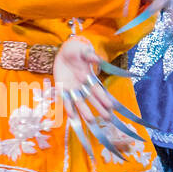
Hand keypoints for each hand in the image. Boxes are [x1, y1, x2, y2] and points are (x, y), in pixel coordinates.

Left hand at [53, 38, 141, 159]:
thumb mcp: (83, 52)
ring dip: (85, 111)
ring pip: (79, 102)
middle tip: (107, 118)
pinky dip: (68, 107)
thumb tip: (98, 59)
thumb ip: (90, 56)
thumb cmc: (76, 51)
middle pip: (91, 99)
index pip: (98, 89)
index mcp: (89, 77)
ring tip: (91, 120)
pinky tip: (71, 116)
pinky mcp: (62, 89)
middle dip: (99, 108)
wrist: (63, 53)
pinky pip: (65, 100)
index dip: (103, 97)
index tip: (111, 106)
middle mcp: (82, 86)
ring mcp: (72, 89)